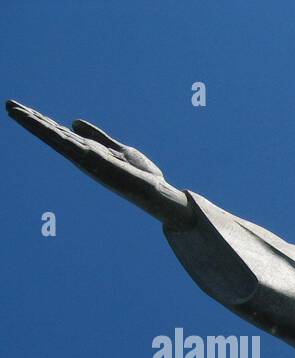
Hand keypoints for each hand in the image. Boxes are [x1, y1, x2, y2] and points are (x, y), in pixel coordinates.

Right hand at [6, 99, 193, 229]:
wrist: (156, 191)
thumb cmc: (141, 174)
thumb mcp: (119, 149)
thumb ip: (98, 136)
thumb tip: (74, 122)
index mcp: (89, 150)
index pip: (62, 133)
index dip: (44, 121)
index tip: (24, 109)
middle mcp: (83, 155)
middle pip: (53, 133)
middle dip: (32, 120)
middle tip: (9, 104)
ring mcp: (85, 157)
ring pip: (54, 136)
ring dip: (33, 123)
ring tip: (12, 108)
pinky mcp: (90, 159)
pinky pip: (67, 143)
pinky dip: (50, 132)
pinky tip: (37, 122)